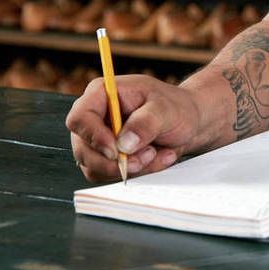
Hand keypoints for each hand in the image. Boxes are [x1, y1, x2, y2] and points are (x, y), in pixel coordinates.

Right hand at [65, 74, 200, 181]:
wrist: (188, 121)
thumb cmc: (176, 107)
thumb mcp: (166, 108)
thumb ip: (146, 122)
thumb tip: (123, 143)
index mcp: (102, 94)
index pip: (80, 118)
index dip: (93, 137)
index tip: (116, 150)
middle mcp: (94, 118)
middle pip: (84, 149)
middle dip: (117, 160)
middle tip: (149, 155)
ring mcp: (97, 140)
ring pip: (97, 167)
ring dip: (131, 167)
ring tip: (159, 153)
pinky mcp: (105, 159)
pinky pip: (111, 175)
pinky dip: (136, 172)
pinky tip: (157, 157)